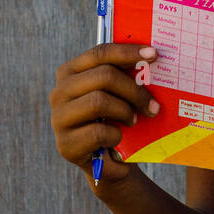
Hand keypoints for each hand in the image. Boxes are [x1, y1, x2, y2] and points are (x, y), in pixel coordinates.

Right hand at [49, 43, 158, 186]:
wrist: (107, 161)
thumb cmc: (114, 120)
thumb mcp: (117, 95)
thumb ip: (124, 76)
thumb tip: (152, 58)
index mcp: (71, 72)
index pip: (100, 53)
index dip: (128, 52)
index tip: (154, 55)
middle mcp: (60, 92)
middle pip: (103, 76)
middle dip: (134, 90)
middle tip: (153, 105)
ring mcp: (59, 118)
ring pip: (99, 101)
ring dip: (125, 112)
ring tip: (134, 120)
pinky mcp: (65, 144)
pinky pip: (98, 132)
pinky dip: (116, 135)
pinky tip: (119, 138)